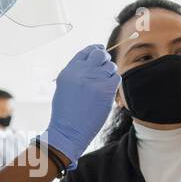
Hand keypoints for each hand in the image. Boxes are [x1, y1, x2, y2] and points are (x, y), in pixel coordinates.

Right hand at [42, 44, 120, 167]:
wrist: (68, 131)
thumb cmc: (66, 113)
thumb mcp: (64, 87)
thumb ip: (77, 73)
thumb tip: (92, 63)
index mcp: (69, 70)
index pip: (86, 52)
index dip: (95, 50)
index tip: (100, 52)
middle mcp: (81, 72)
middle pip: (100, 54)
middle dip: (104, 59)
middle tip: (104, 67)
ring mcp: (94, 79)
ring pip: (111, 66)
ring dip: (109, 74)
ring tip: (102, 86)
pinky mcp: (106, 89)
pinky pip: (116, 78)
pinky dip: (114, 84)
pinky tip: (106, 92)